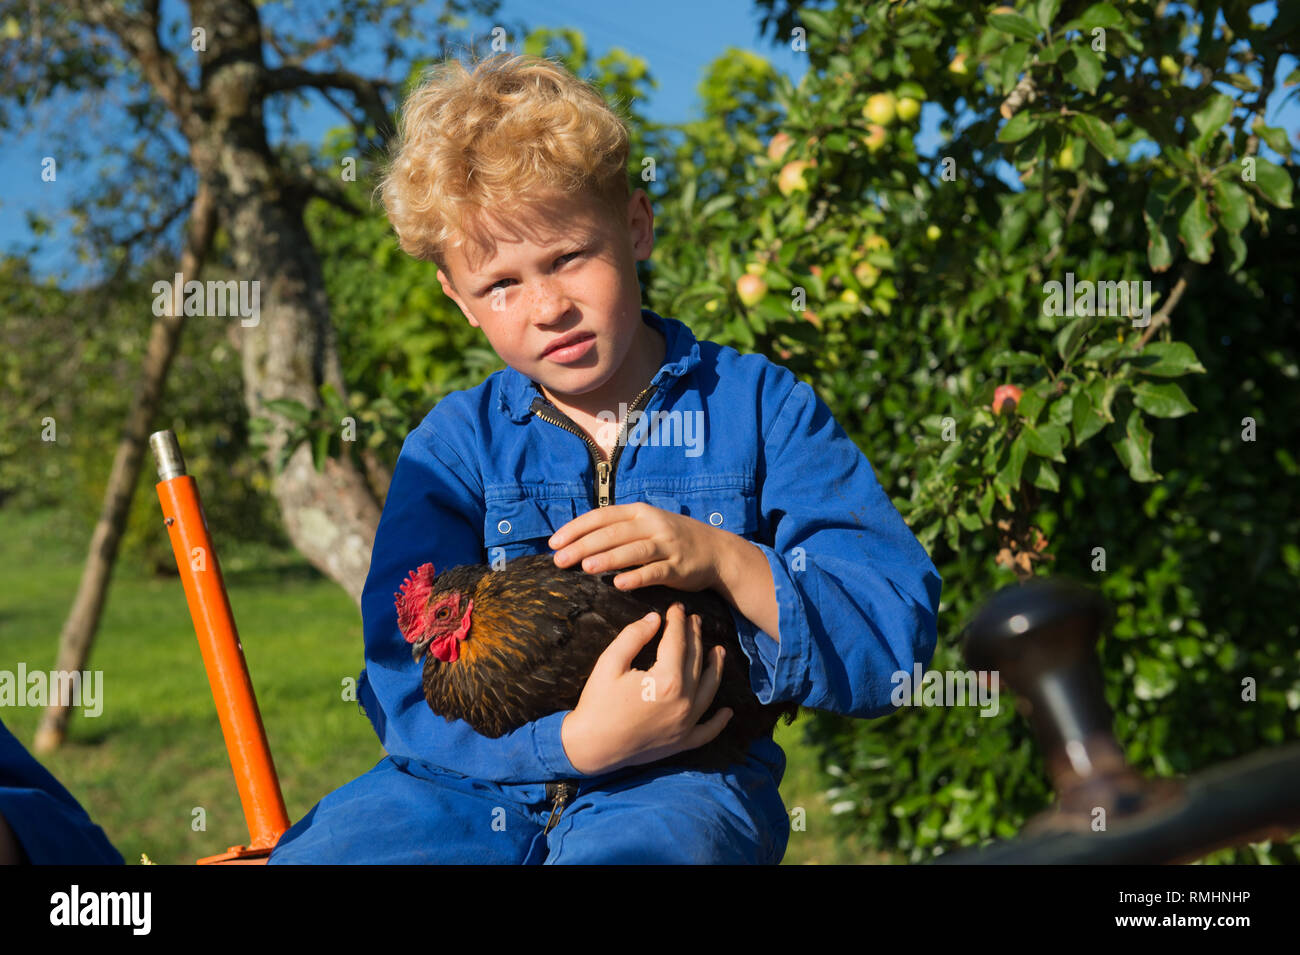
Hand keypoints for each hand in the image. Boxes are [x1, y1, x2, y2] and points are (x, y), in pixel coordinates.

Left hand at [549, 502, 724, 592]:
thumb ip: (619, 530)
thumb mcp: (647, 525)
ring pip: (633, 550)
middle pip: (613, 533)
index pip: (601, 516)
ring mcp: (667, 545)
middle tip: (559, 560)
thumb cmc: (673, 539)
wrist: (717, 551)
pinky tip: (620, 584)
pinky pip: (655, 571)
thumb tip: (578, 541)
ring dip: (608, 558)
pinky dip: (637, 577)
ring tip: (585, 567)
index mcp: (640, 511)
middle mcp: (652, 524)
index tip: (554, 543)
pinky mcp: (678, 567)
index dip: (576, 528)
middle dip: (583, 545)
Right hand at [560, 603, 731, 774]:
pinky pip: (708, 731)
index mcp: (666, 680)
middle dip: (695, 637)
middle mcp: (683, 701)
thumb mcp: (610, 663)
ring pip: (709, 690)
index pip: (677, 642)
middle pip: (695, 661)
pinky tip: (728, 711)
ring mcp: (686, 724)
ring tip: (719, 651)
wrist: (590, 748)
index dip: (677, 621)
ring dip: (716, 669)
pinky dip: (719, 721)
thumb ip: (634, 636)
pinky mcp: (682, 742)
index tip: (677, 607)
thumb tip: (654, 618)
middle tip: (695, 620)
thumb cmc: (596, 703)